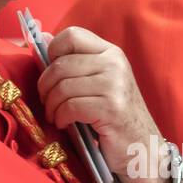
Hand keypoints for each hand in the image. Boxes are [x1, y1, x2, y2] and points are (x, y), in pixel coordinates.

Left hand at [35, 26, 170, 182]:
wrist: (142, 147)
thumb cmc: (113, 115)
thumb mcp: (97, 83)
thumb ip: (73, 62)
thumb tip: (40, 37)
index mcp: (111, 52)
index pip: (72, 35)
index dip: (53, 51)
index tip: (50, 72)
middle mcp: (115, 63)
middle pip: (61, 64)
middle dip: (45, 86)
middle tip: (46, 102)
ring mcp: (115, 84)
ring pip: (63, 87)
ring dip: (51, 106)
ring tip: (55, 115)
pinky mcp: (111, 108)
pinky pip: (70, 106)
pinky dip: (61, 118)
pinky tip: (64, 124)